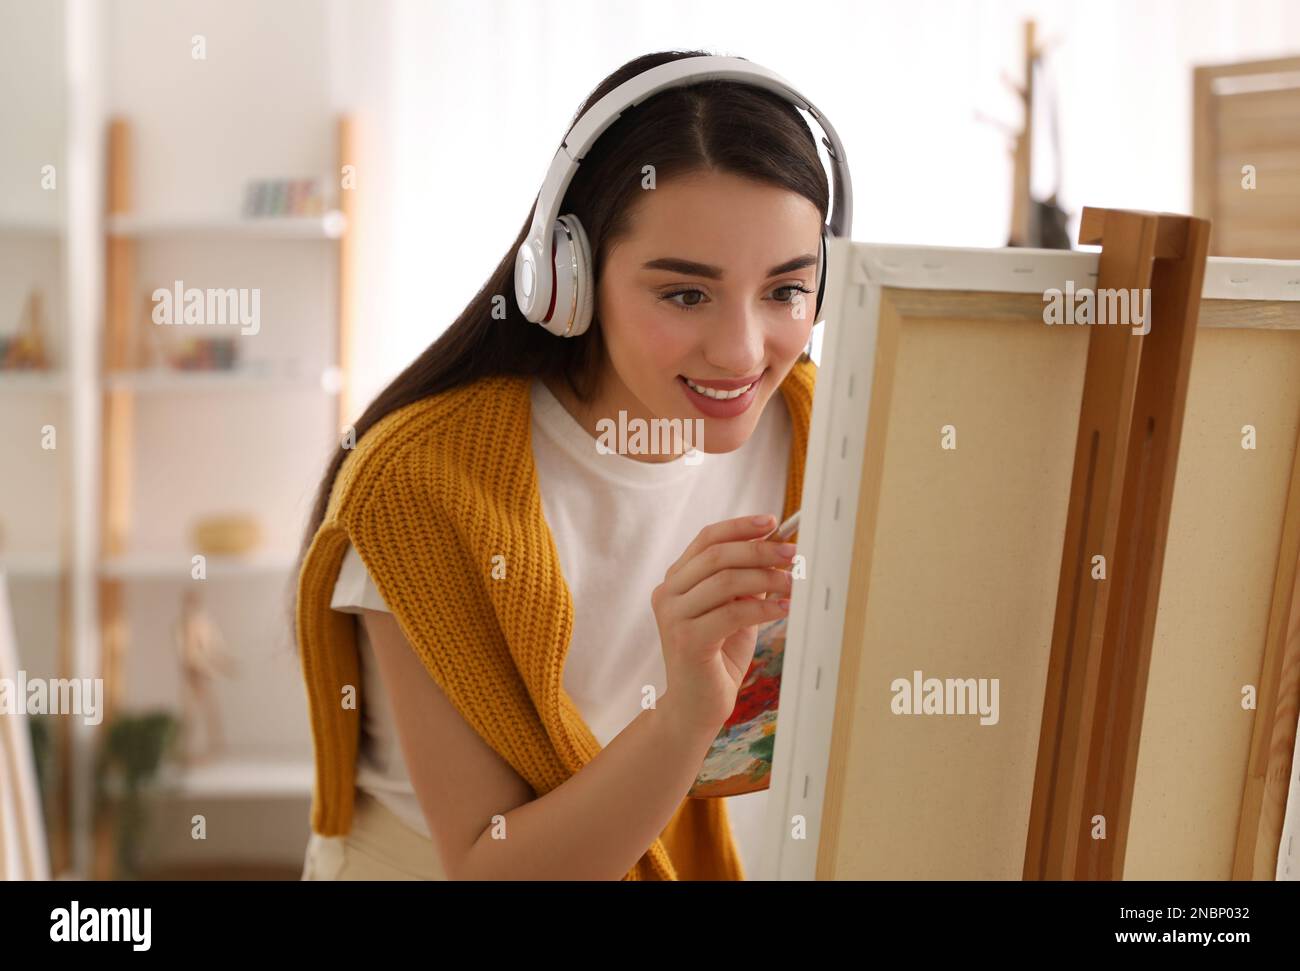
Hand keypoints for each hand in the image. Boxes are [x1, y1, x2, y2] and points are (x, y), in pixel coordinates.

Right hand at [651, 514, 796, 736]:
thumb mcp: (734, 611)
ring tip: (793, 584)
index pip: (707, 539)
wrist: (696, 706)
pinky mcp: (687, 640)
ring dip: (767, 578)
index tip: (772, 522)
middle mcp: (668, 593)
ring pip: (726, 581)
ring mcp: (673, 617)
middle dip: (759, 551)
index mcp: (676, 580)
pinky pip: (732, 613)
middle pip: (717, 556)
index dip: (740, 527)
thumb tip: (777, 548)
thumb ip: (746, 581)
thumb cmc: (717, 657)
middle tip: (792, 554)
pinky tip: (785, 608)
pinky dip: (764, 607)